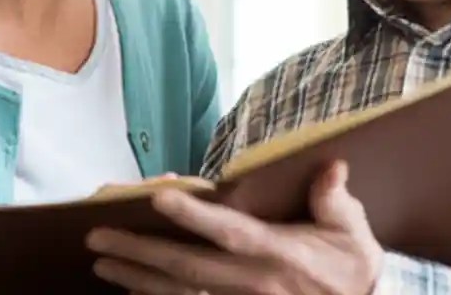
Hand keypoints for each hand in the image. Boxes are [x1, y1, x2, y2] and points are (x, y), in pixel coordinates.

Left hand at [85, 161, 383, 294]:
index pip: (231, 231)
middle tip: (97, 236)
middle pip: (188, 268)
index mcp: (281, 254)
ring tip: (101, 261)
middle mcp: (255, 283)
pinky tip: (130, 290)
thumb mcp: (353, 232)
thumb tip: (331, 167)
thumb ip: (334, 200)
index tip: (158, 195)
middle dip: (140, 252)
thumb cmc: (350, 268)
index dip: (194, 215)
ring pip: (181, 293)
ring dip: (137, 277)